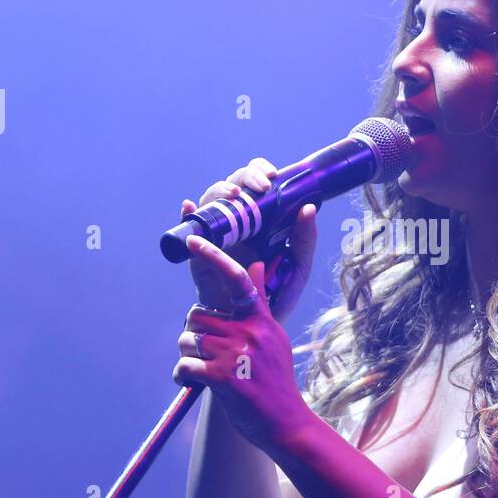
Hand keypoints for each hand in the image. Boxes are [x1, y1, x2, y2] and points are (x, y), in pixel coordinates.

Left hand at [174, 237, 315, 452]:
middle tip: (205, 351)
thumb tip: (257, 264)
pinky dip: (182, 375)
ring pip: (188, 339)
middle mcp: (249, 332)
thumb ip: (260, 302)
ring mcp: (236, 354)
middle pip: (197, 316)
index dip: (212, 256)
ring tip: (202, 369)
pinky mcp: (223, 378)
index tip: (193, 240)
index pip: (237, 278)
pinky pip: (184, 364)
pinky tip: (193, 383)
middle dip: (193, 333)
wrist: (286, 423)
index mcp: (261, 320)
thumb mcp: (273, 337)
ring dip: (187, 355)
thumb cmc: (275, 381)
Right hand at [182, 158, 317, 322]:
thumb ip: (305, 239)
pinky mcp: (200, 254)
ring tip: (233, 196)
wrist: (254, 326)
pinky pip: (190, 230)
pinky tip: (190, 207)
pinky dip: (188, 215)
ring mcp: (217, 236)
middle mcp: (237, 222)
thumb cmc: (277, 294)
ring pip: (211, 203)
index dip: (259, 171)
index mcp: (260, 219)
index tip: (271, 176)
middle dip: (244, 178)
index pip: (255, 184)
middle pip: (233, 186)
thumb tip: (309, 207)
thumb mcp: (299, 267)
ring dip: (219, 192)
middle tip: (260, 187)